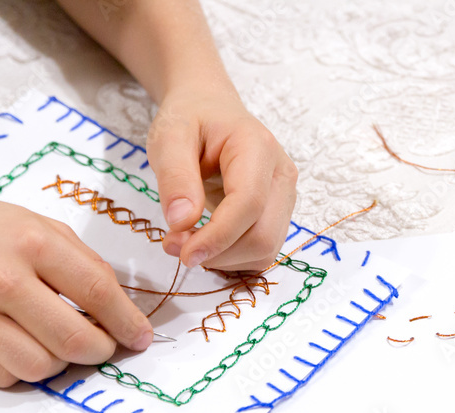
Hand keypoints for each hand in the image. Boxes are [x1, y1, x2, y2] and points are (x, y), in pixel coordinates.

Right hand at [0, 184, 153, 386]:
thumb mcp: (37, 226)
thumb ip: (81, 262)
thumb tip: (122, 307)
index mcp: (32, 243)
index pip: (99, 293)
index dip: (128, 322)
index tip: (140, 336)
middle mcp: (3, 280)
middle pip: (75, 339)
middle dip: (102, 350)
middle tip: (105, 346)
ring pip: (43, 366)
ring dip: (63, 363)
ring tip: (61, 344)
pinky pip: (6, 377)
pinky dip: (25, 371)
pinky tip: (26, 349)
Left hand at [147, 85, 297, 271]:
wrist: (211, 110)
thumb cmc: (190, 119)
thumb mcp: (169, 137)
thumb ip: (174, 177)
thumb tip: (182, 222)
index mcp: (258, 147)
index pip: (248, 204)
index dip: (217, 236)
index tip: (182, 252)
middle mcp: (282, 175)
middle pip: (263, 235)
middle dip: (218, 253)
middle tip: (176, 246)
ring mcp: (285, 197)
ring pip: (265, 250)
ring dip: (223, 259)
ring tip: (187, 241)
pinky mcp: (279, 214)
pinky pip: (262, 251)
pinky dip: (232, 258)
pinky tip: (208, 242)